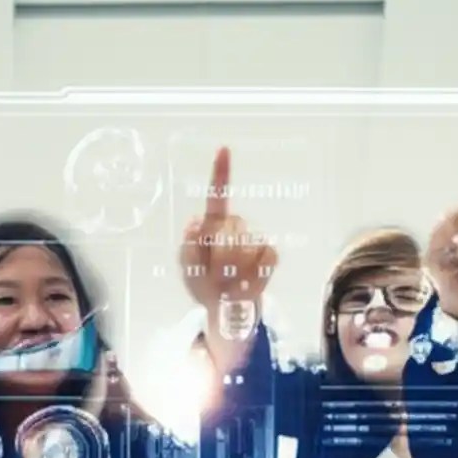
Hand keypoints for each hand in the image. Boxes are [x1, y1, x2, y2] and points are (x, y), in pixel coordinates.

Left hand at [179, 147, 278, 313]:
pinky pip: (266, 258)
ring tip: (227, 283)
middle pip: (232, 228)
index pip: (217, 196)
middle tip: (215, 276)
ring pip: (248, 246)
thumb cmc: (203, 282)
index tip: (223, 149)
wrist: (225, 309)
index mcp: (211, 225)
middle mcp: (234, 227)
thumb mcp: (187, 267)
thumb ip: (189, 247)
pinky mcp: (269, 255)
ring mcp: (253, 240)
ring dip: (236, 269)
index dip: (221, 173)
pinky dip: (256, 274)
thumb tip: (196, 223)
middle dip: (222, 256)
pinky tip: (247, 282)